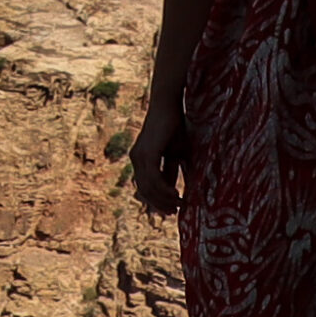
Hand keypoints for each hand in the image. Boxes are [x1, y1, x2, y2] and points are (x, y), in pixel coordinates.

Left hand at [130, 97, 190, 216]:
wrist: (169, 104)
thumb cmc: (174, 125)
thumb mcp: (175, 153)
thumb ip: (172, 170)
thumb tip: (176, 189)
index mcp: (140, 159)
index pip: (144, 186)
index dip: (155, 200)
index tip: (168, 210)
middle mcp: (136, 159)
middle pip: (144, 190)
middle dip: (159, 203)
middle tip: (174, 212)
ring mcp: (139, 157)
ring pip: (148, 186)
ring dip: (163, 198)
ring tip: (179, 204)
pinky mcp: (146, 154)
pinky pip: (153, 178)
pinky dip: (164, 189)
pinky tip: (176, 194)